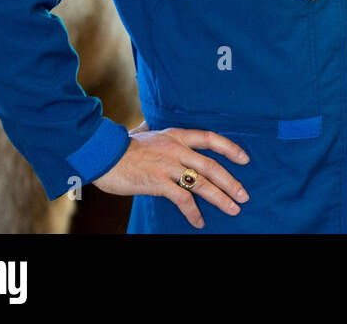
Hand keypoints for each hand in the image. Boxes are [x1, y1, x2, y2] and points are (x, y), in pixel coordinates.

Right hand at [92, 122, 250, 228]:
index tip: (244, 159)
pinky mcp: (157, 182)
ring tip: (233, 209)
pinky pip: (182, 198)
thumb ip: (154, 132)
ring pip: (201, 183)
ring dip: (220, 198)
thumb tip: (147, 125)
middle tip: (244, 195)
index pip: (210, 138)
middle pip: (211, 166)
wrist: (101, 154)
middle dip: (231, 182)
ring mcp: (167, 165)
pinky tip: (199, 222)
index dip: (230, 148)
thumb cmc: (121, 146)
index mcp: (176, 135)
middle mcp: (176, 148)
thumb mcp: (143, 133)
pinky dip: (193, 211)